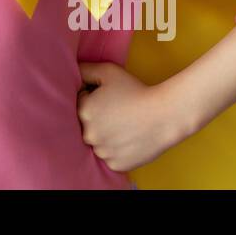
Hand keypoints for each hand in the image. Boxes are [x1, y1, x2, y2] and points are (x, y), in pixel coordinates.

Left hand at [75, 60, 189, 172]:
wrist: (164, 115)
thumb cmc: (136, 91)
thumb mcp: (108, 71)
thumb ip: (84, 70)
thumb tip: (72, 71)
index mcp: (84, 111)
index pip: (81, 104)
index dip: (95, 98)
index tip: (110, 98)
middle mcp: (89, 134)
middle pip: (87, 125)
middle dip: (98, 118)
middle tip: (118, 113)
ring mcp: (102, 151)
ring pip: (98, 143)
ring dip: (106, 136)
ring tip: (124, 126)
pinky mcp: (115, 164)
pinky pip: (110, 157)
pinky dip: (117, 150)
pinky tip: (128, 139)